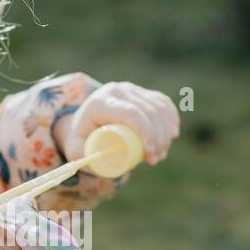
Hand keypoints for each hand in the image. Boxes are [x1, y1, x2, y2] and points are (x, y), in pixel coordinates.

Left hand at [54, 81, 180, 165]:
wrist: (86, 123)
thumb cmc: (82, 139)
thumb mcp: (75, 148)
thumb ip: (80, 155)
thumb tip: (97, 158)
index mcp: (100, 102)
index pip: (130, 113)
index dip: (145, 132)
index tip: (149, 153)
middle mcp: (116, 91)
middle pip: (147, 111)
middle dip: (157, 137)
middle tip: (156, 159)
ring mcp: (130, 90)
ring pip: (158, 108)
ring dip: (165, 132)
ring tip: (161, 154)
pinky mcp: (140, 92)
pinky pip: (162, 102)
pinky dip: (170, 118)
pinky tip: (173, 133)